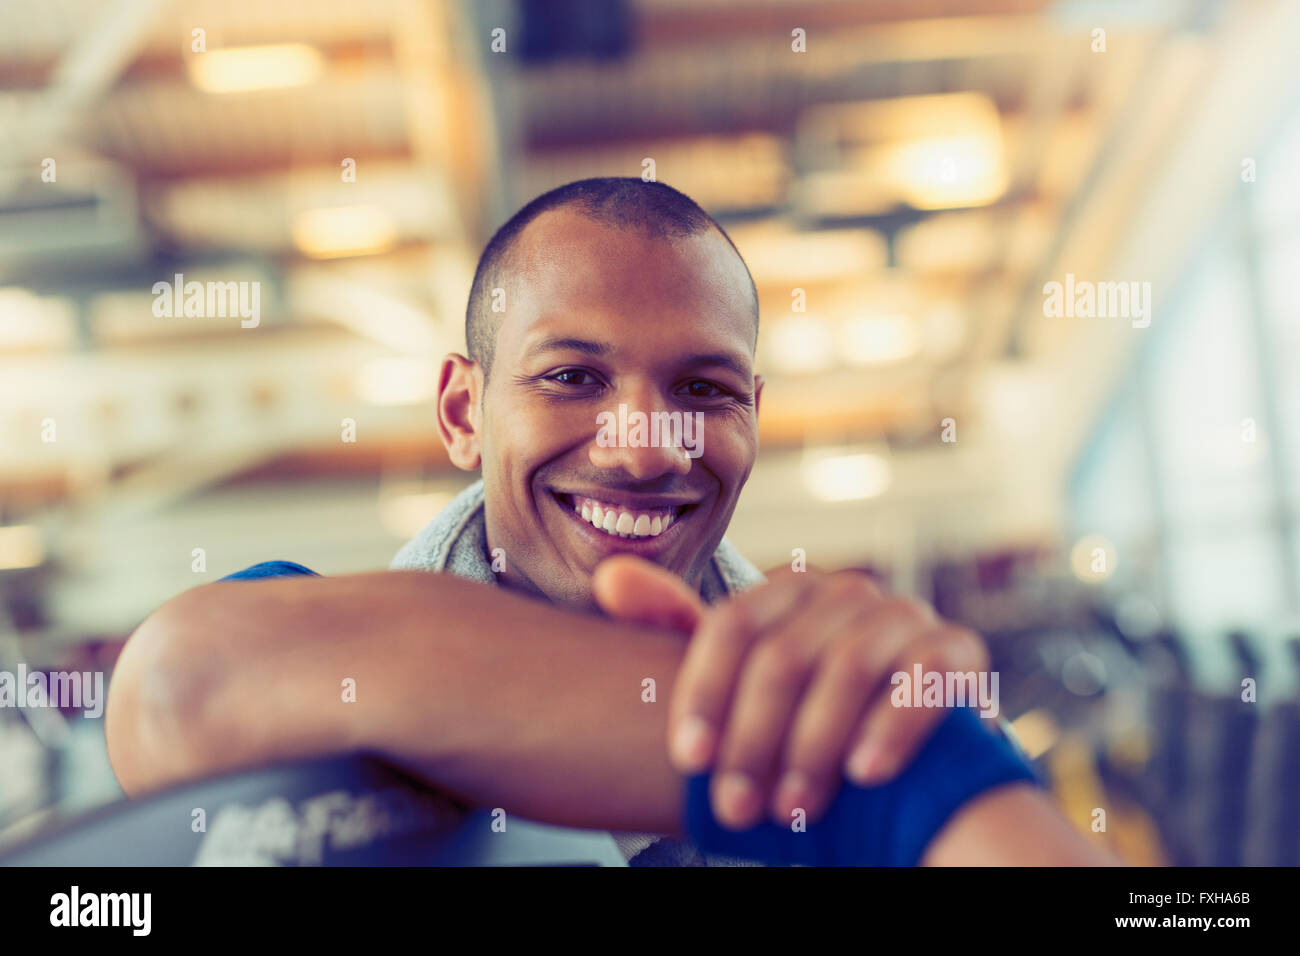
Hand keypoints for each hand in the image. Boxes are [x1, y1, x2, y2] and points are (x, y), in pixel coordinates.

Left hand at [593, 556, 988, 829]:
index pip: (733, 624)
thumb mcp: (742, 676)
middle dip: (753, 739)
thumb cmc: (808, 717)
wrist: (909, 756)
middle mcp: (850, 592)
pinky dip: (889, 731)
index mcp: (790, 590)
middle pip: (786, 654)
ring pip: (849, 669)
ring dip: (814, 748)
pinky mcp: (959, 652)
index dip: (704, 690)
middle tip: (733, 807)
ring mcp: (908, 617)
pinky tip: (864, 776)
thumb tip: (608, 575)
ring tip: (792, 808)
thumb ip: (678, 626)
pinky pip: (921, 682)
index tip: (687, 758)